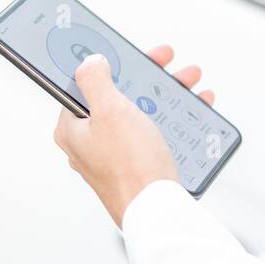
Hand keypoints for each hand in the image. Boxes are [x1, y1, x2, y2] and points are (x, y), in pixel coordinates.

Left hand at [53, 45, 214, 226]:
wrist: (156, 212)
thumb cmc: (131, 167)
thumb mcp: (109, 111)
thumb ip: (95, 80)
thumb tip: (89, 63)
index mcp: (73, 129)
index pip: (86, 85)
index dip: (109, 63)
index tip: (125, 51)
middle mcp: (89, 143)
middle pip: (117, 96)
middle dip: (146, 77)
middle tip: (166, 62)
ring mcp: (114, 155)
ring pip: (139, 112)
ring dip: (164, 94)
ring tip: (189, 82)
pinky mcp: (136, 166)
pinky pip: (152, 133)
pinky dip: (171, 118)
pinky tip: (192, 108)